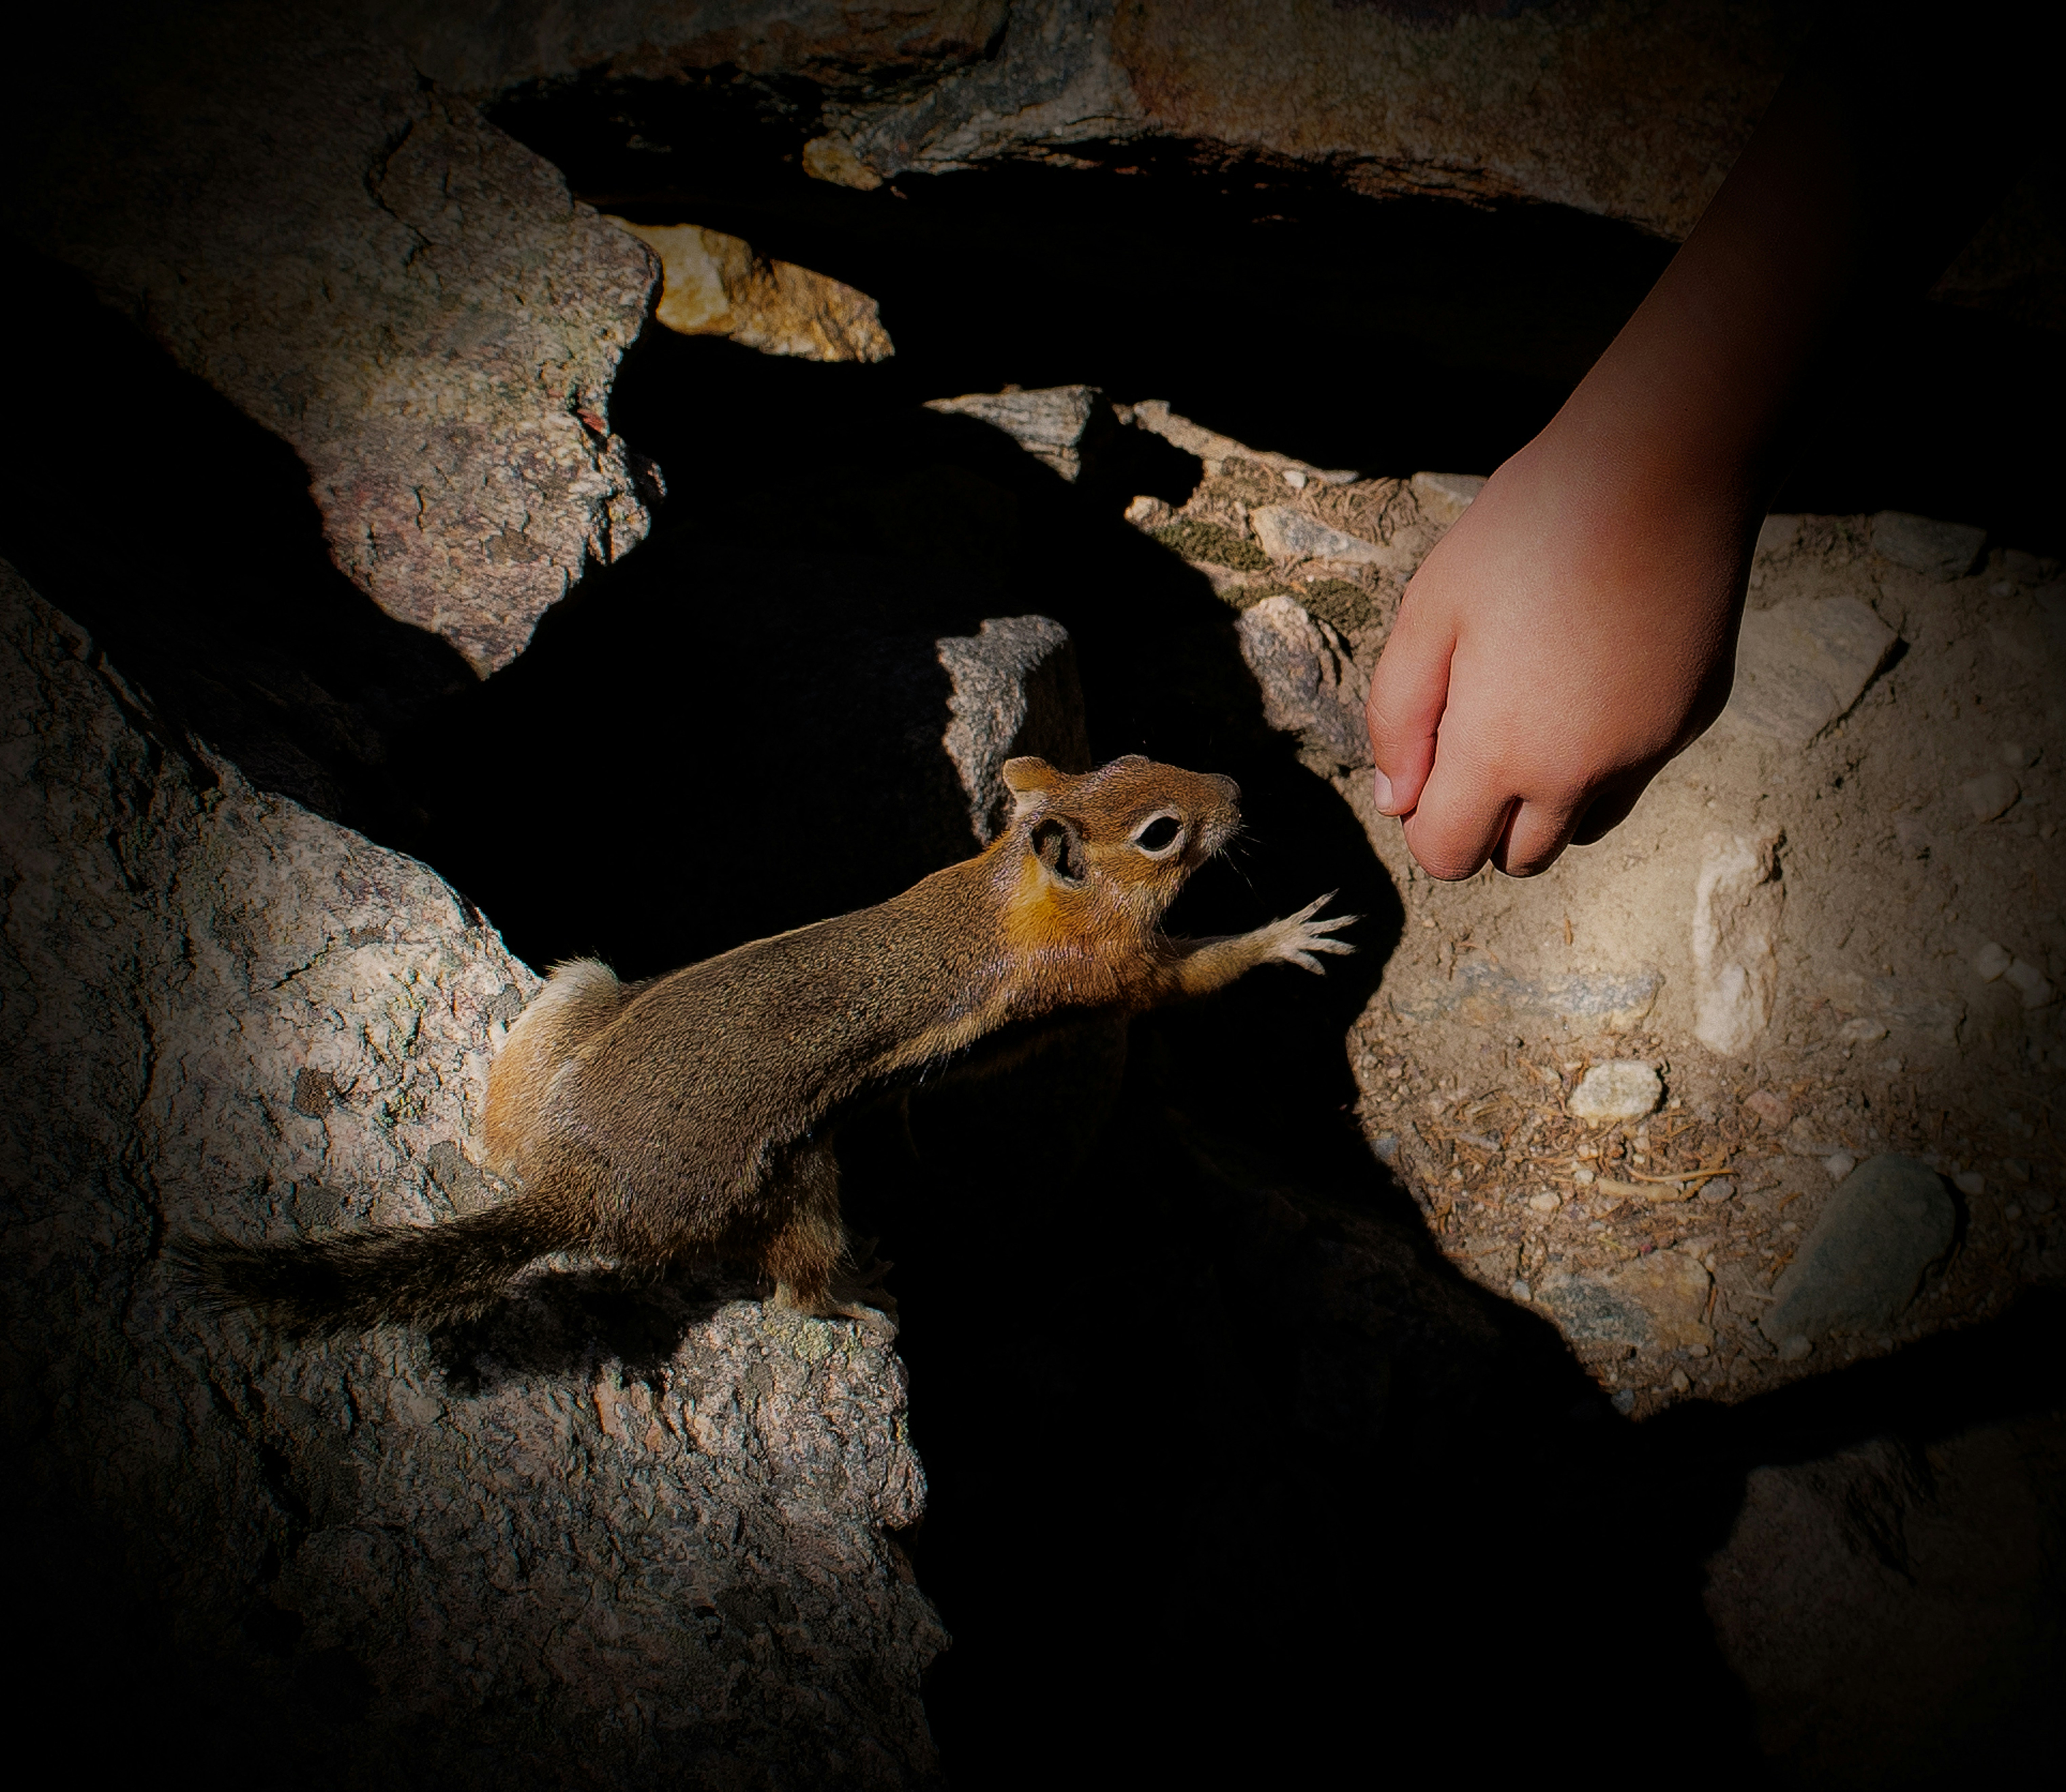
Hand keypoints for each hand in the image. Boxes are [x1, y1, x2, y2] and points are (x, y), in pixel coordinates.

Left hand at [1364, 431, 1750, 878]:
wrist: (1660, 472)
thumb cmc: (1526, 534)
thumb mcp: (1427, 614)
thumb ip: (1397, 718)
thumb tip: (1395, 801)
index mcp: (1500, 752)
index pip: (1447, 856)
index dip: (1425, 822)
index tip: (1429, 759)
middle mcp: (1579, 774)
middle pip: (1517, 856)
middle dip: (1485, 820)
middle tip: (1478, 730)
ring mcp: (1645, 752)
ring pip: (1580, 827)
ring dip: (1546, 798)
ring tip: (1536, 706)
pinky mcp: (1690, 721)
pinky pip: (1632, 774)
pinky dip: (1603, 755)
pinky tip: (1593, 674)